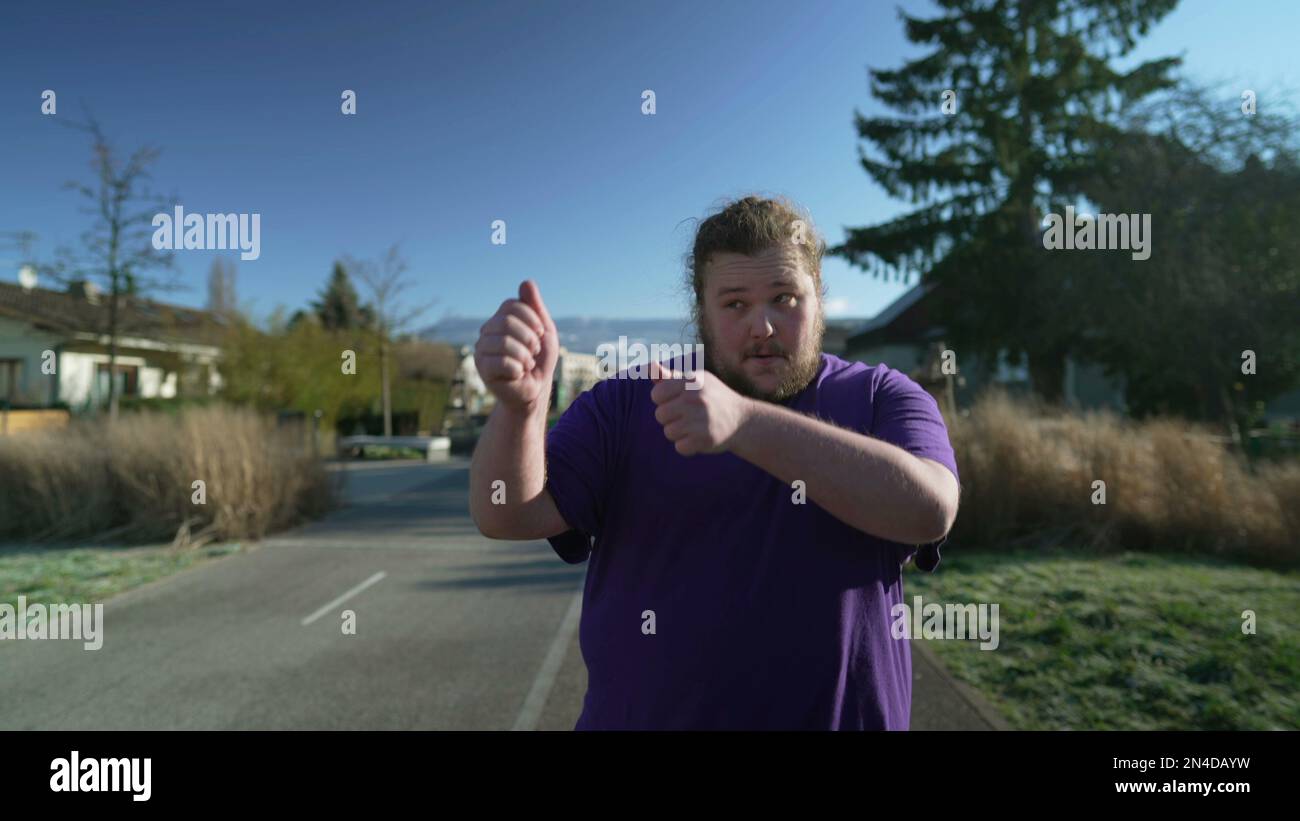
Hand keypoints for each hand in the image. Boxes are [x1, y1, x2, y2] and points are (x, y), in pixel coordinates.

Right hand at [474, 280, 558, 411]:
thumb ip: (535, 308)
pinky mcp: (482, 368)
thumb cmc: (539, 360)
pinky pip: (501, 362)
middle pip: (506, 322)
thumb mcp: (544, 331)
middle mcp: (487, 331)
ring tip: (528, 364)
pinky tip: (518, 374)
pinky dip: (518, 369)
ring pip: (504, 342)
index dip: (532, 319)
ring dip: (525, 356)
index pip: (512, 305)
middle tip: (534, 351)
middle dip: (529, 338)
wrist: (535, 390)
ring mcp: (481, 349)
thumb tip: (525, 282)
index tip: (540, 334)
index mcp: (501, 319)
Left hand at [649, 361, 753, 455]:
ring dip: (679, 432)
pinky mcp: (705, 439)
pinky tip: (699, 437)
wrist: (741, 419)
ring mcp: (701, 419)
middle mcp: (696, 398)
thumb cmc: (712, 397)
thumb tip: (650, 367)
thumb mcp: (694, 381)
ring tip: (694, 426)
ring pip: (669, 432)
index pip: (657, 394)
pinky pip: (680, 447)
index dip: (664, 400)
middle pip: (660, 415)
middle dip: (671, 418)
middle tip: (688, 415)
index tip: (677, 400)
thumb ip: (669, 377)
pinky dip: (687, 446)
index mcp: (692, 380)